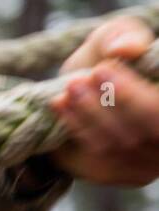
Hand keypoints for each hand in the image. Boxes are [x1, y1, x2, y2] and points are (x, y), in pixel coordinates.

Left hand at [48, 16, 158, 185]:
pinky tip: (60, 108)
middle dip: (108, 106)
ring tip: (67, 91)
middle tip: (75, 82)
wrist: (80, 93)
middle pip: (147, 132)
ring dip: (88, 117)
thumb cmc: (107, 62)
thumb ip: (124, 35)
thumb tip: (124, 48)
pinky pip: (100, 161)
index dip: (133, 95)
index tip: (100, 68)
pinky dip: (78, 132)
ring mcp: (152, 162)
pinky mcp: (125, 174)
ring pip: (120, 147)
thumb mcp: (114, 38)